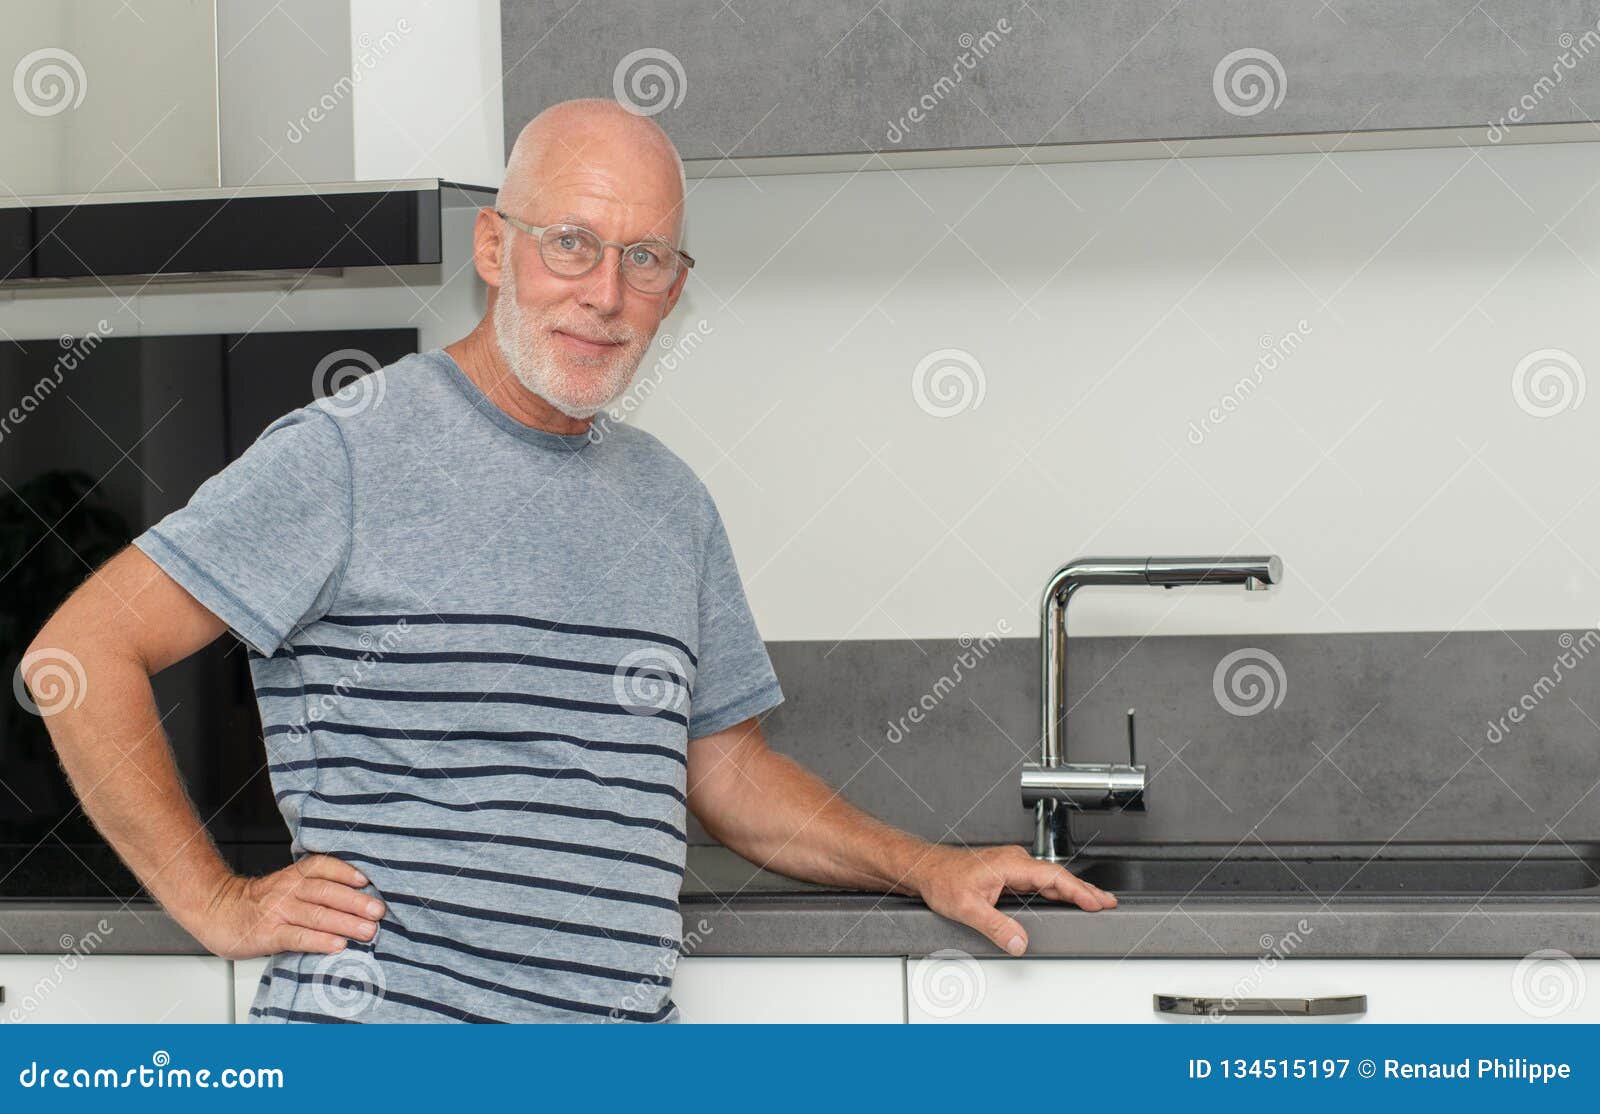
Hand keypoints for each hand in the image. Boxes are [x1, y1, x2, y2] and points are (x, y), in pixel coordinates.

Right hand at [180, 854, 385, 959]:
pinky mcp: (268, 934)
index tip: (368, 881)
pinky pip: (298, 937)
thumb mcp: (286, 886)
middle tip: (379, 911)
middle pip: (327, 892)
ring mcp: (278, 912)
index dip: (346, 872)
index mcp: (294, 875)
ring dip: (346, 923)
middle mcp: (288, 890)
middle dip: (356, 901)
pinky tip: (337, 946)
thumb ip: (314, 888)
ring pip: (317, 914)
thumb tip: (358, 899)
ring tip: (368, 931)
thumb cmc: (258, 902)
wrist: (216, 912)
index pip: (324, 866)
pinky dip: (320, 941)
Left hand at [910, 843, 1115, 955]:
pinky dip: (1058, 890)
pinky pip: (1040, 881)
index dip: (1077, 889)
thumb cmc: (942, 880)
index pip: (1053, 876)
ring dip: (1073, 890)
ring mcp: (1012, 867)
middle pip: (1058, 876)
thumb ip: (995, 926)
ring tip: (1095, 902)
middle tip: (1109, 903)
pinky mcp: (1009, 874)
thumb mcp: (967, 907)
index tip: (1096, 901)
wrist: (927, 870)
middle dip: (1085, 889)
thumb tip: (1018, 942)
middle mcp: (1014, 862)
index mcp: (1010, 864)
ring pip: (1050, 878)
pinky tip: (1066, 898)